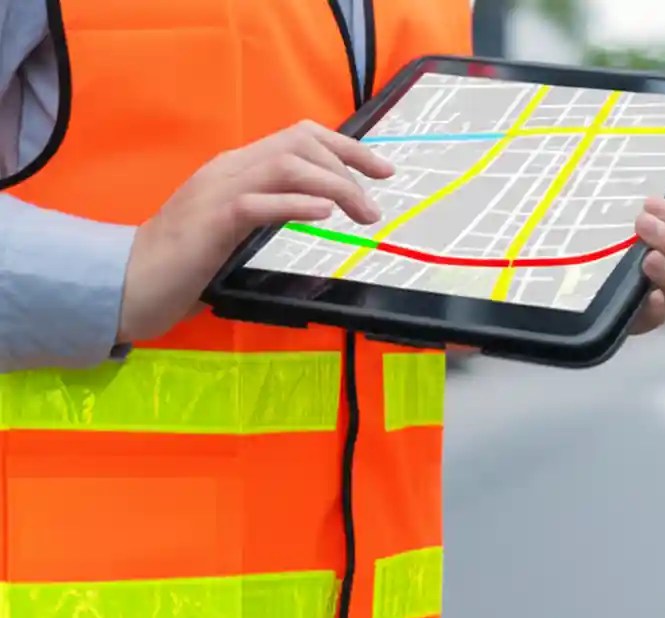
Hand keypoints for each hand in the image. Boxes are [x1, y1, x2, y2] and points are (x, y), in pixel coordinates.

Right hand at [118, 120, 393, 343]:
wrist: (131, 283)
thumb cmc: (187, 263)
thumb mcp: (237, 229)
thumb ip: (271, 211)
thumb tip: (321, 210)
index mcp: (237, 167)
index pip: (300, 137)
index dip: (347, 148)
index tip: (383, 171)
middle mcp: (229, 168)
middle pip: (300, 143)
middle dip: (349, 165)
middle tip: (375, 204)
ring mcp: (218, 191)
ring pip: (286, 165)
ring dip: (334, 186)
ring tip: (362, 213)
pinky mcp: (211, 222)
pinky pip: (258, 202)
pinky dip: (297, 203)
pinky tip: (325, 212)